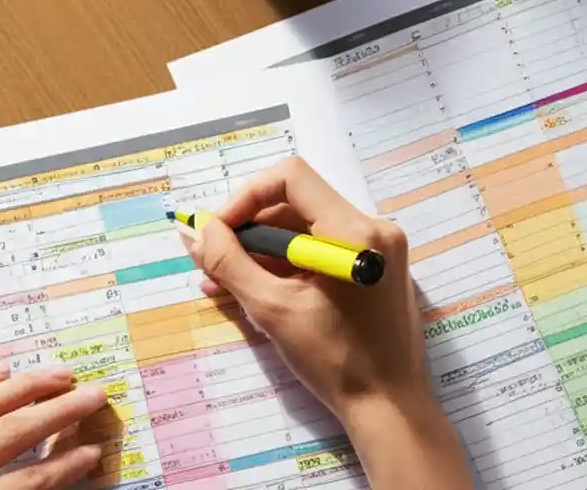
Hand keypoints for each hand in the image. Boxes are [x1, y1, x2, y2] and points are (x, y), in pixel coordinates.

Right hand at [185, 157, 471, 487]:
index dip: (245, 197)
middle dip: (247, 230)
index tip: (218, 231)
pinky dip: (285, 266)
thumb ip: (229, 263)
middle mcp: (371, 229)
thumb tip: (198, 230)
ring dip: (260, 251)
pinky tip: (253, 290)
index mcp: (353, 231)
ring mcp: (376, 250)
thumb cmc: (335, 360)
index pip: (290, 178)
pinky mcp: (372, 270)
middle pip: (294, 205)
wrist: (388, 407)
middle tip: (212, 262)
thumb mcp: (271, 310)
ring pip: (304, 230)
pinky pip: (319, 251)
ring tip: (222, 283)